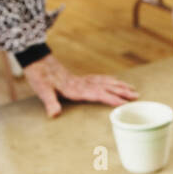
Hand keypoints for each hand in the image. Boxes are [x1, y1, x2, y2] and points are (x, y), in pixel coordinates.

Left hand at [22, 53, 136, 117]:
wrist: (35, 59)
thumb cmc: (39, 76)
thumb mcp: (42, 90)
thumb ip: (50, 102)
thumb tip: (54, 114)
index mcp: (76, 88)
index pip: (98, 93)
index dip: (112, 98)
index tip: (125, 103)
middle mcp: (82, 83)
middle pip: (106, 87)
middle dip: (122, 91)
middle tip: (136, 96)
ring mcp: (81, 80)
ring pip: (105, 82)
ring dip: (119, 85)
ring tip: (132, 89)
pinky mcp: (79, 78)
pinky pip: (99, 79)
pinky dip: (109, 80)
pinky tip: (114, 81)